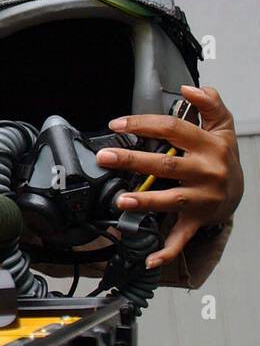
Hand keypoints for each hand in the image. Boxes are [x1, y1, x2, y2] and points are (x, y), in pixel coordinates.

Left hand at [95, 85, 243, 267]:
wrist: (240, 191)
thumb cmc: (222, 156)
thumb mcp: (221, 125)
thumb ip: (209, 103)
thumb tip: (191, 87)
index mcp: (209, 145)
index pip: (173, 129)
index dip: (144, 124)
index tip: (117, 124)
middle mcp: (206, 172)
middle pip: (166, 165)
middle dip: (133, 161)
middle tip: (105, 157)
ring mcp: (202, 198)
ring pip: (171, 200)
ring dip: (145, 201)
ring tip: (121, 200)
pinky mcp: (197, 220)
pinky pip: (181, 237)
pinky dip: (165, 250)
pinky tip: (148, 258)